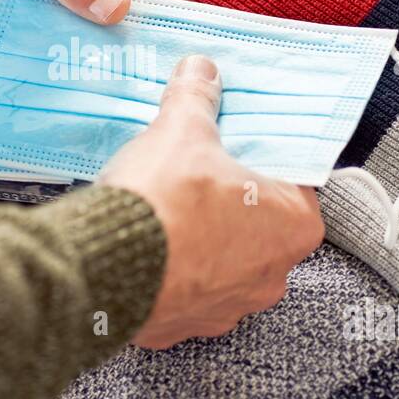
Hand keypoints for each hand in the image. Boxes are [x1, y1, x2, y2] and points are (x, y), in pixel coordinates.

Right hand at [100, 56, 325, 348]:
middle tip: (198, 176)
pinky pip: (183, 292)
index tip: (235, 150)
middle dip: (232, 204)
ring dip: (201, 241)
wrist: (103, 267)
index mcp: (294, 225)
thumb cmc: (163, 202)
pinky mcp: (184, 327)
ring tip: (167, 211)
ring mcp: (228, 309)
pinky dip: (169, 271)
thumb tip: (201, 71)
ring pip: (222, 264)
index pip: (295, 182)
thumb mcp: (182, 130)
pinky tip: (145, 245)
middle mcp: (272, 276)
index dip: (262, 161)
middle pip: (260, 226)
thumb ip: (197, 97)